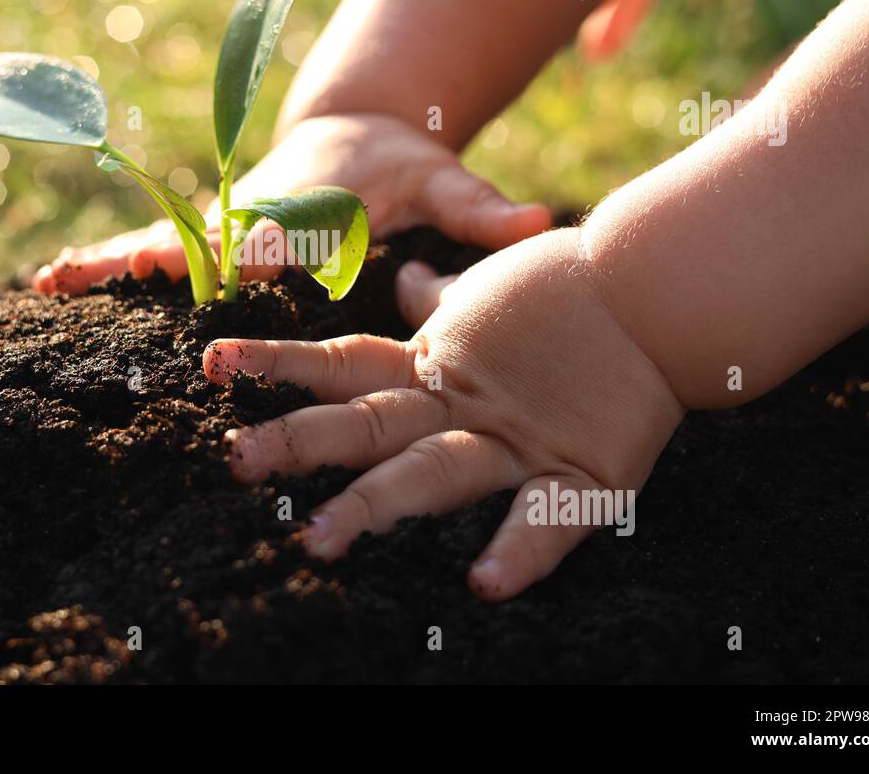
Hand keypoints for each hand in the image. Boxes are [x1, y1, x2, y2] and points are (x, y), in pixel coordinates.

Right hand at [33, 113, 549, 293]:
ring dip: (111, 258)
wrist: (355, 127)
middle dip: (169, 257)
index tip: (237, 268)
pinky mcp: (209, 229)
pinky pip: (153, 245)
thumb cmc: (402, 164)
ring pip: (163, 238)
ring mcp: (228, 219)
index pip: (290, 232)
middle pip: (212, 236)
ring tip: (52, 278)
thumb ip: (479, 206)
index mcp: (314, 205)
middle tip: (122, 274)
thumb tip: (536, 220)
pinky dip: (104, 260)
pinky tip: (50, 279)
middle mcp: (261, 212)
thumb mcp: (442, 180)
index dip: (267, 249)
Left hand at [202, 227, 683, 599]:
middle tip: (234, 460)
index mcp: (435, 365)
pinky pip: (551, 519)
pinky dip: (523, 551)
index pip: (341, 364)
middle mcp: (461, 404)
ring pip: (432, 472)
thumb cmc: (568, 288)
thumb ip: (438, 301)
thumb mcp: (487, 294)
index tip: (213, 365)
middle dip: (299, 441)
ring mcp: (516, 439)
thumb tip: (407, 282)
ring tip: (317, 540)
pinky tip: (485, 586)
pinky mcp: (582, 470)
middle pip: (366, 424)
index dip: (277, 363)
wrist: (655, 285)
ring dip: (375, 505)